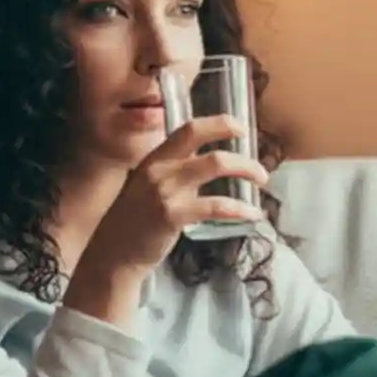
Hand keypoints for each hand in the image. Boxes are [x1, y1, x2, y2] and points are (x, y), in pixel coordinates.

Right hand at [82, 114, 267, 281]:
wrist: (114, 253)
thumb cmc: (136, 220)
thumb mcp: (150, 187)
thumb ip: (177, 174)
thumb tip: (212, 166)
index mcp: (155, 158)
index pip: (188, 129)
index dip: (217, 123)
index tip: (239, 126)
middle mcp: (159, 168)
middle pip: (203, 140)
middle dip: (236, 143)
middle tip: (259, 162)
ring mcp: (165, 190)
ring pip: (215, 165)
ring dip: (246, 170)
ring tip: (261, 181)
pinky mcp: (172, 215)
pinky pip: (215, 205)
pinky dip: (240, 209)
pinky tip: (253, 215)